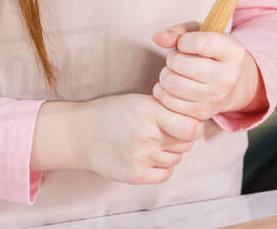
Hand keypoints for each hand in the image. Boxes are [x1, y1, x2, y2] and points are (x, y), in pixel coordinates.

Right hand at [33, 94, 201, 183]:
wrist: (80, 133)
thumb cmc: (112, 113)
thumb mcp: (140, 101)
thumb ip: (167, 110)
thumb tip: (197, 122)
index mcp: (151, 111)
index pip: (191, 128)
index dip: (194, 127)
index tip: (188, 124)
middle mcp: (148, 135)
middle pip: (186, 144)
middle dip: (181, 138)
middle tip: (165, 132)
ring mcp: (141, 157)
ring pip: (176, 159)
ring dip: (170, 152)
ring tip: (152, 143)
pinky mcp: (135, 175)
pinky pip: (165, 174)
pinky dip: (162, 167)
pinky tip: (150, 157)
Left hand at [151, 21, 263, 121]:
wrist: (229, 84)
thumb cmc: (210, 54)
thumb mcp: (201, 35)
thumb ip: (179, 32)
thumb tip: (157, 38)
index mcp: (233, 52)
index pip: (200, 43)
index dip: (184, 40)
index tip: (184, 43)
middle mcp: (227, 76)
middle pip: (180, 63)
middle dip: (173, 57)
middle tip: (179, 59)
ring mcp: (215, 97)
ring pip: (171, 82)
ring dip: (166, 74)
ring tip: (176, 72)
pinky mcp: (202, 112)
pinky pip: (168, 101)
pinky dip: (163, 91)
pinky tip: (173, 85)